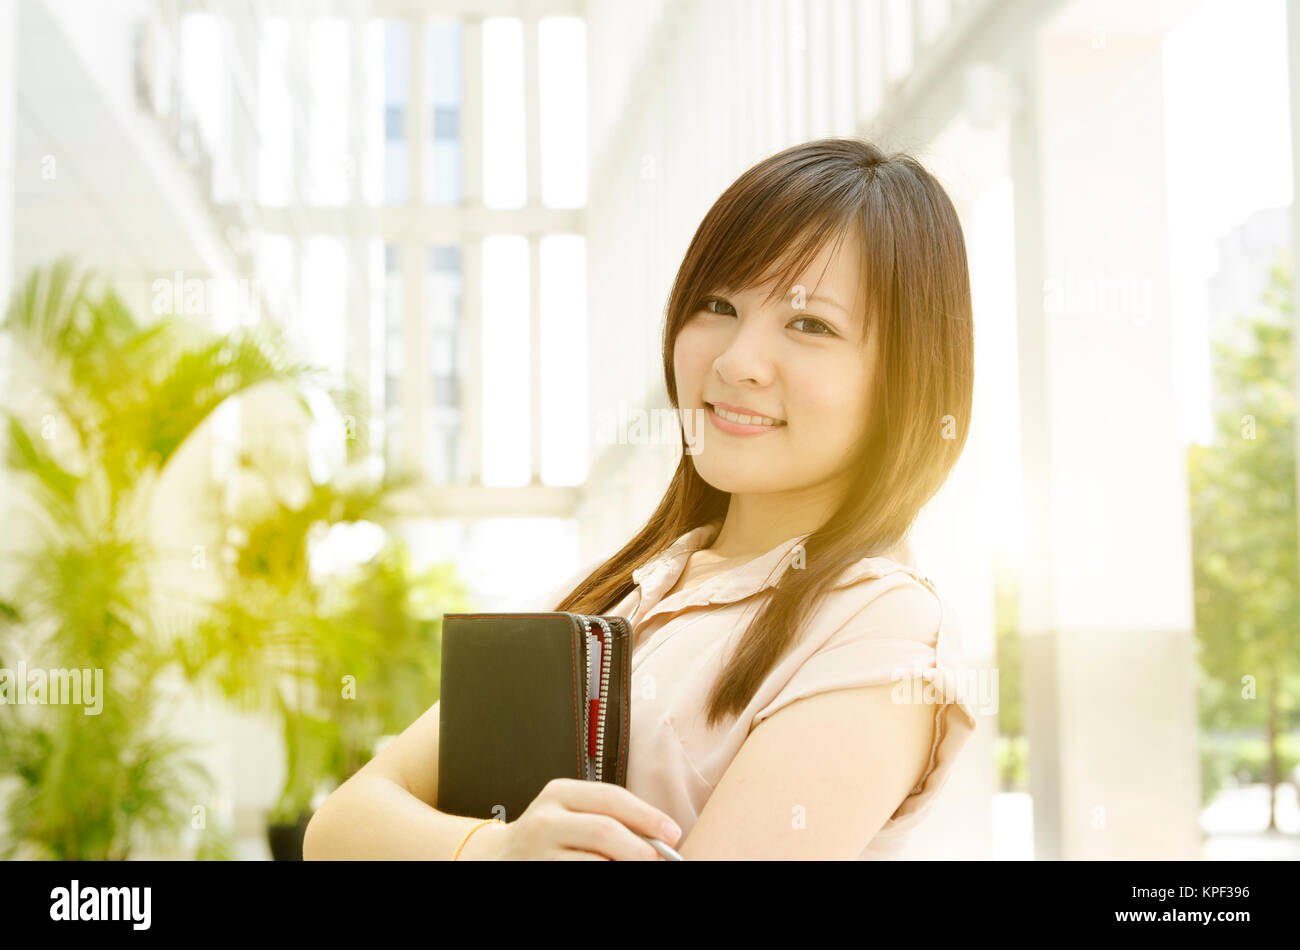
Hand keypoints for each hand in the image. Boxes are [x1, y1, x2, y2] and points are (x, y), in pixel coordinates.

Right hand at [468, 779, 682, 859]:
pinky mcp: (536, 874)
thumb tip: (661, 836)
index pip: (611, 799)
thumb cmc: (551, 834)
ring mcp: (537, 852)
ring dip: (624, 868)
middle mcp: (544, 819)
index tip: (673, 834)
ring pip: (594, 863)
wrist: (500, 857)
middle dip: (640, 849)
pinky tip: (612, 875)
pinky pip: (580, 878)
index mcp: (560, 793)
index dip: (648, 816)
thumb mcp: (572, 812)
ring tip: (640, 868)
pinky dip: (604, 878)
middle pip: (604, 832)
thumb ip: (609, 815)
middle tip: (660, 860)